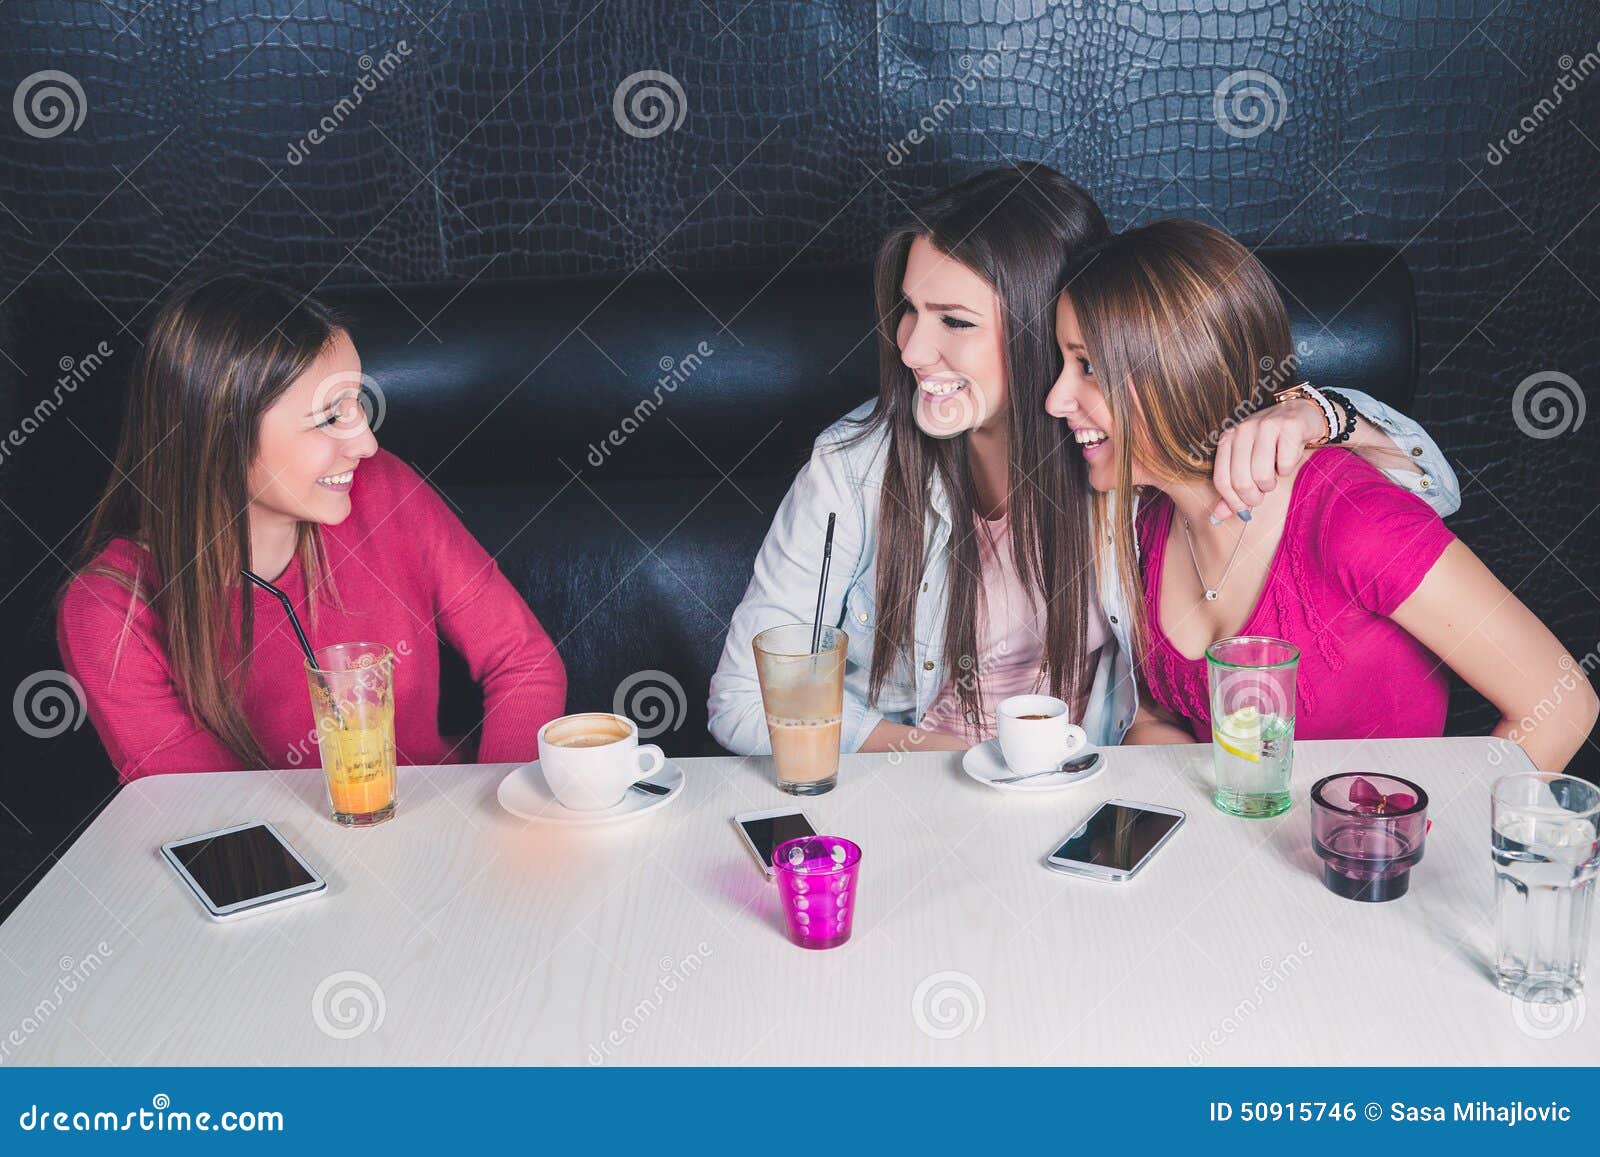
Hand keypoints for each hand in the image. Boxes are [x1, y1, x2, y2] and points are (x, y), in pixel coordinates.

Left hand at [1208, 399, 1325, 523]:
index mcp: (1227, 439)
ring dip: (1270, 484)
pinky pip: (1285, 463)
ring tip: (1273, 477)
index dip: (1232, 502)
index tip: (1243, 512)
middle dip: (1253, 497)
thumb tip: (1216, 518)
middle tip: (1261, 495)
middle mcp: (1243, 429)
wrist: (1300, 414)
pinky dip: (1287, 470)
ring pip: (1262, 473)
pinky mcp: (1289, 425)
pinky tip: (1287, 461)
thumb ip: (1232, 491)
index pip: (1222, 480)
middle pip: (1241, 480)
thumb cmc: (1271, 444)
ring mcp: (1265, 425)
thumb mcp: (1247, 464)